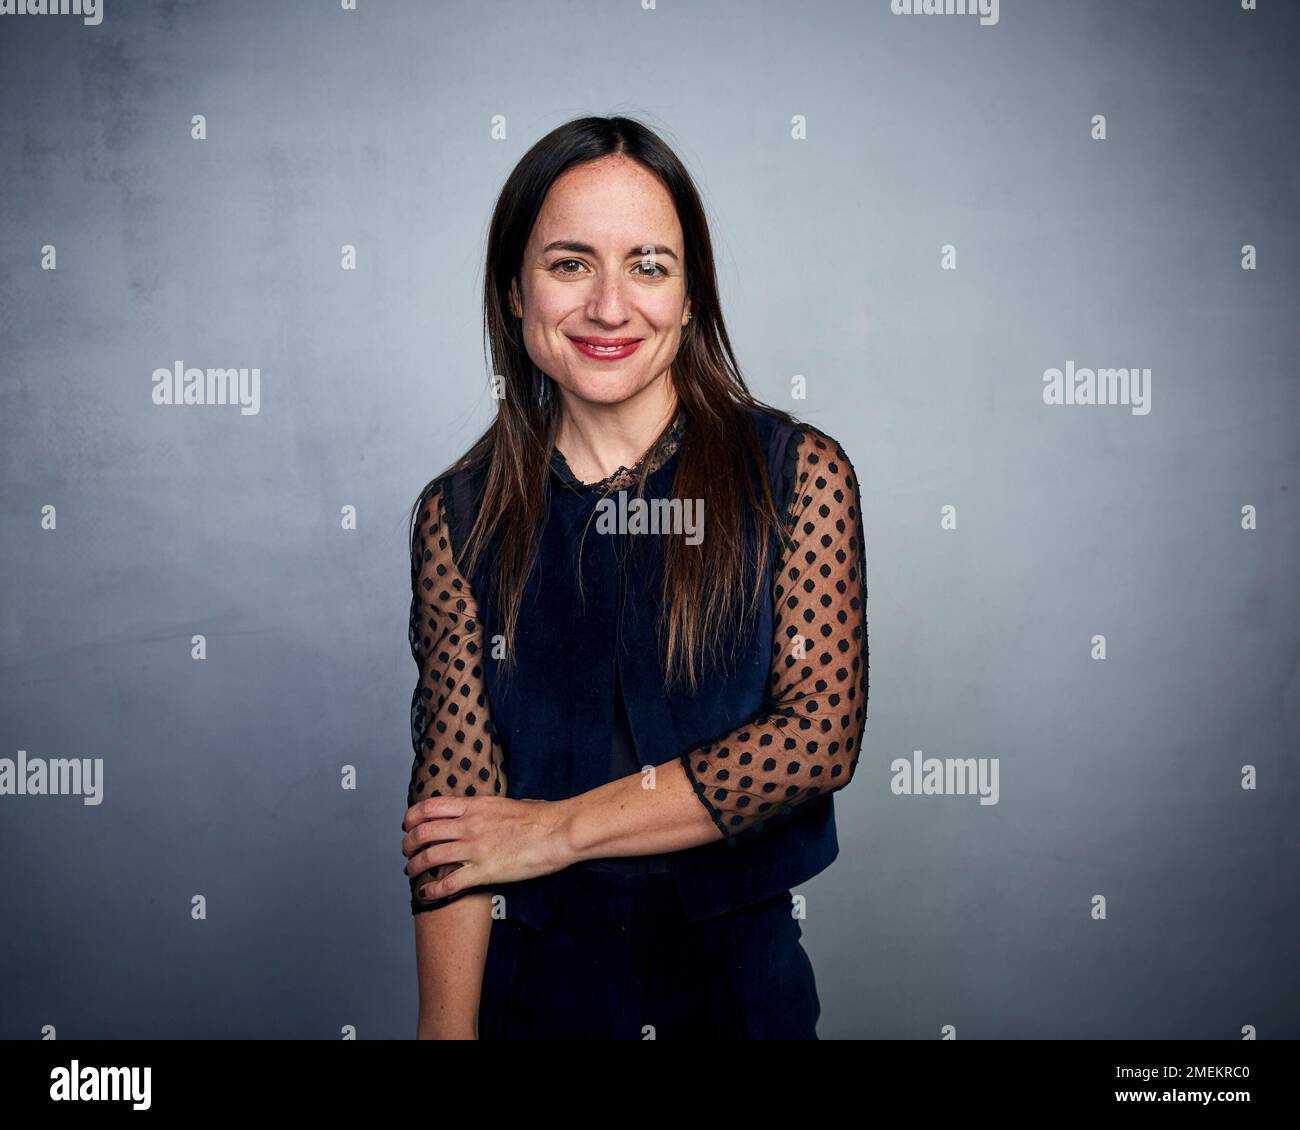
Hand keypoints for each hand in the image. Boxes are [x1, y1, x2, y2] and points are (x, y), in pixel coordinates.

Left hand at [402, 795, 574, 903]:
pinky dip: (431, 890)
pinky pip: (448, 883)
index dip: (412, 817)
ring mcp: (474, 849)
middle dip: (409, 843)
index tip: (408, 825)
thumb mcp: (506, 803)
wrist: (557, 831)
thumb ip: (487, 809)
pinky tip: (425, 894)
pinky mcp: (483, 871)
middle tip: (407, 851)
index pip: (430, 807)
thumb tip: (483, 812)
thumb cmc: (540, 817)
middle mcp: (468, 825)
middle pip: (423, 832)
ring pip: (430, 857)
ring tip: (411, 871)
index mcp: (474, 806)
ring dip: (415, 866)